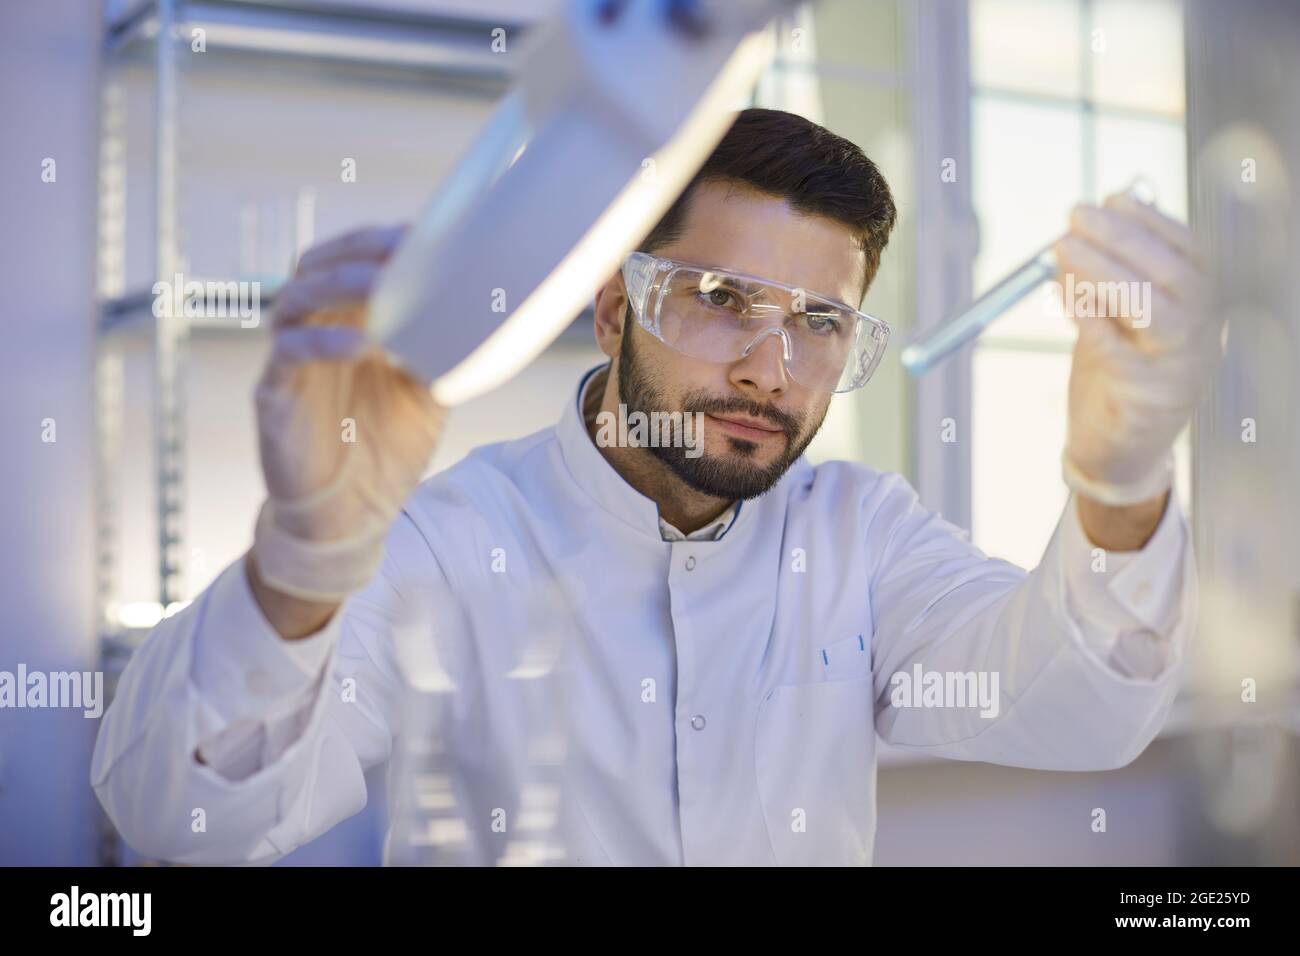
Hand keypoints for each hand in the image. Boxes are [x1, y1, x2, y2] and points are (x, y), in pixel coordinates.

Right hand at [249, 225, 444, 617]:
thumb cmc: (384, 452)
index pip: (355, 263)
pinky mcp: (274, 392)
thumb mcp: (427, 394)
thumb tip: (480, 313)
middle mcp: (317, 331)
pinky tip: (360, 341)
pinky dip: (324, 339)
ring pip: (297, 297)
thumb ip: (443, 351)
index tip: (421, 232)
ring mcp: (292, 360)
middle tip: (396, 245)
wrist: (351, 518)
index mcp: (351, 323)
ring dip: (338, 282)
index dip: (381, 243)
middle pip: (319, 265)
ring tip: (377, 281)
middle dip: (357, 249)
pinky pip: (290, 351)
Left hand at [1053, 192, 1222, 505]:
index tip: (1113, 197)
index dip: (1151, 220)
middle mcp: (1202, 336)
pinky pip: (1115, 348)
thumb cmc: (1119, 373)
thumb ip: (1115, 272)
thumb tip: (1099, 214)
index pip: (1190, 252)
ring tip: (1061, 248)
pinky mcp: (1145, 398)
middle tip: (1076, 215)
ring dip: (1103, 272)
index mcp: (1202, 309)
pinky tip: (1063, 292)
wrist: (1117, 450)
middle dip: (1123, 238)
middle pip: (1174, 275)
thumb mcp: (1121, 316)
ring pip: (1151, 310)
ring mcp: (1179, 369)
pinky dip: (1087, 315)